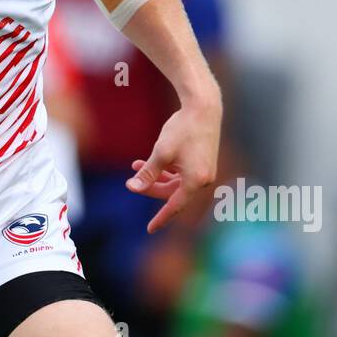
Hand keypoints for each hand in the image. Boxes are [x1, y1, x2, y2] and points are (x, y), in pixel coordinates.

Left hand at [126, 98, 220, 232]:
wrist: (203, 107)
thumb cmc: (183, 129)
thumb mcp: (161, 153)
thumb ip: (147, 173)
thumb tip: (133, 188)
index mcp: (196, 181)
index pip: (174, 206)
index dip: (160, 218)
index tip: (150, 229)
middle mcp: (204, 179)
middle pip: (173, 193)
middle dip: (151, 187)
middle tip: (132, 180)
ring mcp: (205, 171)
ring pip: (176, 182)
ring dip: (156, 176)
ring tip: (136, 164)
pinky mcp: (204, 161)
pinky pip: (183, 173)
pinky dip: (168, 169)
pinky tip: (152, 160)